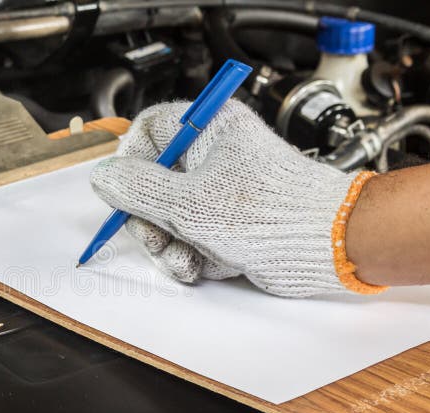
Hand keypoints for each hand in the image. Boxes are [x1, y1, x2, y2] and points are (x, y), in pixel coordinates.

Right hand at [90, 100, 385, 296]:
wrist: (327, 246)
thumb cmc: (268, 213)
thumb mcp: (188, 202)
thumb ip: (137, 189)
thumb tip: (102, 178)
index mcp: (208, 129)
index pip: (150, 130)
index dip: (130, 161)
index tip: (123, 191)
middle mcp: (213, 156)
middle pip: (152, 183)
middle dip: (150, 219)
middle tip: (155, 238)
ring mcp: (220, 193)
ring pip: (169, 217)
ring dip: (169, 245)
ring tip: (184, 260)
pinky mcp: (228, 225)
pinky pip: (192, 238)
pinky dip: (193, 256)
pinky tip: (202, 267)